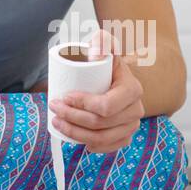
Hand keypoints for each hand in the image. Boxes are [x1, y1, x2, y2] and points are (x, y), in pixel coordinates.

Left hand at [48, 30, 144, 154]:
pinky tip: (77, 140)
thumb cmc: (105, 62)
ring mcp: (132, 126)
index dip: (82, 105)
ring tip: (57, 121)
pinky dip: (91, 147)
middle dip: (72, 118)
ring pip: (101, 138)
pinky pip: (108, 148)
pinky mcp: (125, 137)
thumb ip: (101, 41)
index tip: (64, 97)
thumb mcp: (103, 45)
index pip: (106, 106)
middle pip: (100, 124)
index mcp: (133, 90)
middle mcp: (136, 110)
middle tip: (54, 107)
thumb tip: (95, 56)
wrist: (112, 76)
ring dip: (75, 134)